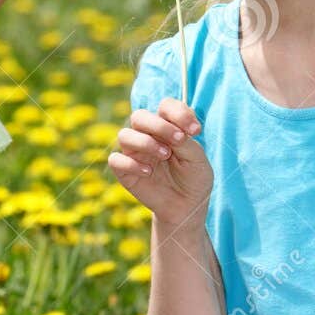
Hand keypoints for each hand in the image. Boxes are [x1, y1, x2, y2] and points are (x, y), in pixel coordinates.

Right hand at [108, 97, 212, 225]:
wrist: (186, 207)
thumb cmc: (193, 179)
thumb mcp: (197, 159)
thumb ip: (185, 142)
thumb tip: (174, 133)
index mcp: (167, 126)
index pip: (165, 106)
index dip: (178, 113)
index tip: (195, 130)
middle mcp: (147, 135)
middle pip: (139, 116)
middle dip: (159, 125)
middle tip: (178, 140)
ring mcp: (134, 153)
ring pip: (124, 135)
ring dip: (145, 142)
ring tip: (164, 155)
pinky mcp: (124, 172)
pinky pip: (116, 160)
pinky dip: (131, 164)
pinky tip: (148, 172)